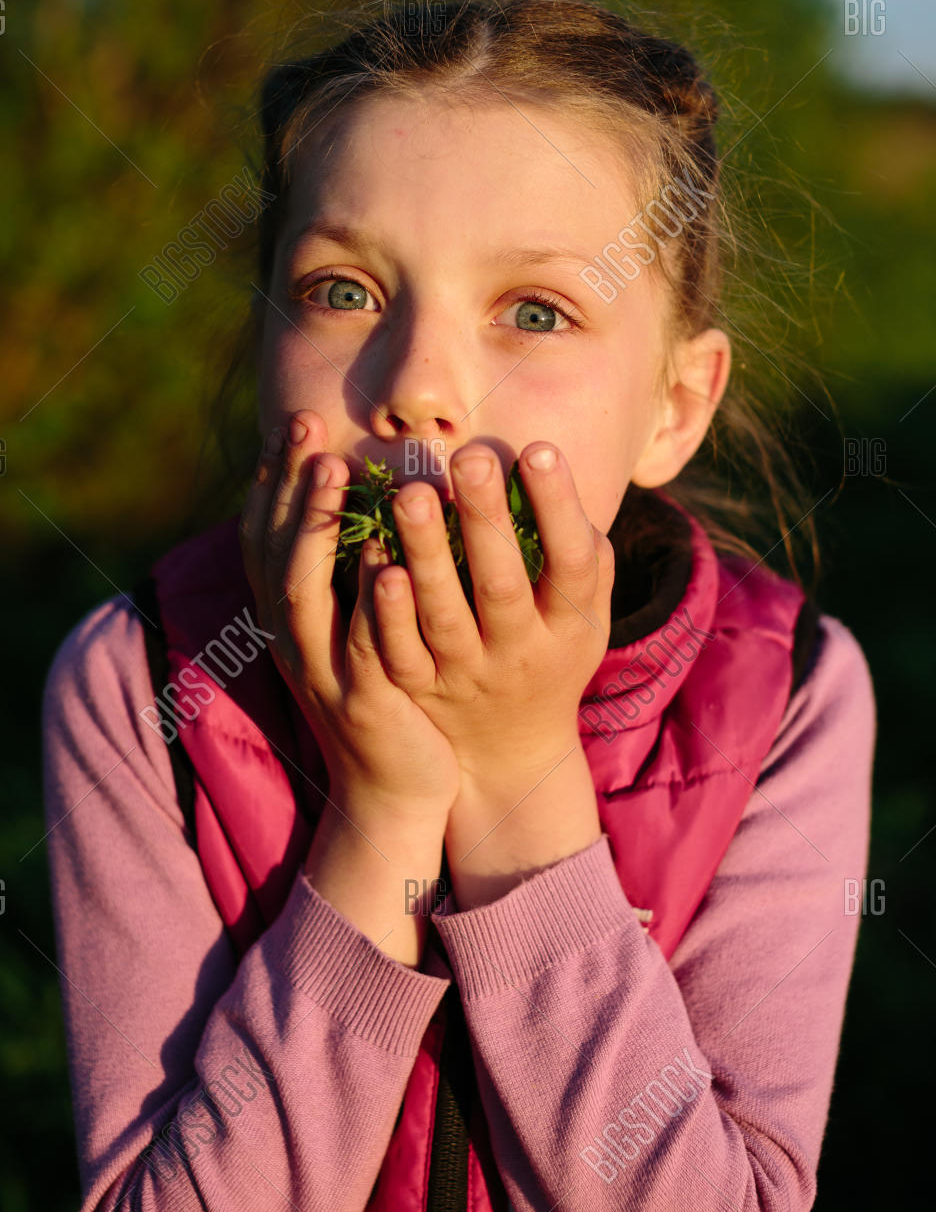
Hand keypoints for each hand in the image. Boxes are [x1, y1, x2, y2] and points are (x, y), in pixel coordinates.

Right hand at [238, 411, 462, 818]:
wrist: (395, 790)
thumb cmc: (385, 693)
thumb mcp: (355, 627)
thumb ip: (351, 570)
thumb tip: (365, 499)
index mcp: (288, 618)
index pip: (265, 535)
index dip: (273, 478)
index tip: (291, 421)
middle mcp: (292, 639)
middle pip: (274, 549)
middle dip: (287, 482)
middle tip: (304, 421)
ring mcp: (321, 671)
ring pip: (304, 592)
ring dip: (314, 527)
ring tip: (334, 471)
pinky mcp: (361, 701)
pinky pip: (358, 644)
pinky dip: (364, 600)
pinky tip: (381, 560)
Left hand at [367, 440, 614, 793]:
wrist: (511, 749)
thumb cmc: (551, 649)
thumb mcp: (584, 610)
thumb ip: (581, 547)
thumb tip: (547, 466)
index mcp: (570, 624)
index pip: (572, 561)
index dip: (558, 507)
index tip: (535, 449)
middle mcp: (522, 652)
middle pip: (503, 585)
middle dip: (486, 520)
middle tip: (467, 457)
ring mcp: (468, 675)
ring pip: (444, 616)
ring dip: (426, 555)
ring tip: (411, 494)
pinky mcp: (422, 690)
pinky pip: (400, 651)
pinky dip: (388, 611)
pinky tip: (374, 560)